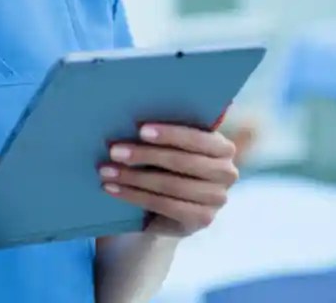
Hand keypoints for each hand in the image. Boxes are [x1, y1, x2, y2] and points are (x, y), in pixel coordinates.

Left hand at [99, 124, 238, 237]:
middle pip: (183, 162)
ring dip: (134, 178)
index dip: (170, 134)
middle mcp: (227, 173)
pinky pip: (165, 205)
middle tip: (114, 150)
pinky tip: (113, 189)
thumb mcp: (170, 147)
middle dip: (145, 155)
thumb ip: (165, 135)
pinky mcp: (203, 220)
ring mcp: (217, 199)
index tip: (140, 130)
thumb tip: (132, 116)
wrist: (165, 210)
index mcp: (224, 147)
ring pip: (171, 185)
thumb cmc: (165, 165)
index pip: (199, 138)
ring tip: (107, 171)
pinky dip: (135, 196)